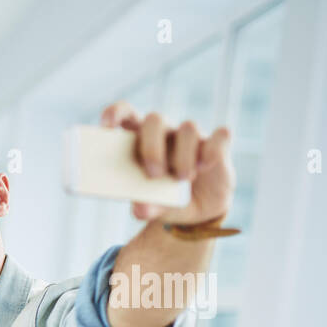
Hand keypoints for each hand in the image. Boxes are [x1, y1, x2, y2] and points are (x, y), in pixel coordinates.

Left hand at [100, 101, 234, 224]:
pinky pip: (220, 135)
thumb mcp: (153, 208)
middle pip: (154, 119)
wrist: (196, 212)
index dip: (115, 113)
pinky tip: (205, 166)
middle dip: (152, 147)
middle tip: (153, 174)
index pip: (125, 114)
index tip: (107, 126)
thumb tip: (140, 208)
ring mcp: (190, 137)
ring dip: (183, 156)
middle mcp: (163, 133)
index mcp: (138, 141)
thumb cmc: (164, 200)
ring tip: (183, 180)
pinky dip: (212, 151)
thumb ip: (145, 207)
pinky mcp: (216, 144)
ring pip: (188, 128)